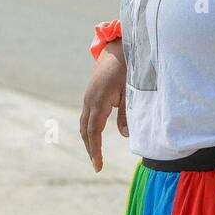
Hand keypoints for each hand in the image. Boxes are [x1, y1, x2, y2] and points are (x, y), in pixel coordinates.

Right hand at [80, 40, 126, 171]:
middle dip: (90, 149)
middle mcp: (89, 100)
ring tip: (96, 155)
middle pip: (85, 130)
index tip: (98, 166)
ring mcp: (88, 97)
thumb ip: (127, 114)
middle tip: (97, 166)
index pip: (94, 132)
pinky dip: (90, 129)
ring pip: (84, 124)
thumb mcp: (131, 92)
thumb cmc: (128, 69)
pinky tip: (97, 137)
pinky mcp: (91, 95)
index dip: (95, 150)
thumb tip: (126, 135)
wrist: (118, 48)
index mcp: (99, 101)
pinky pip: (87, 116)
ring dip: (89, 140)